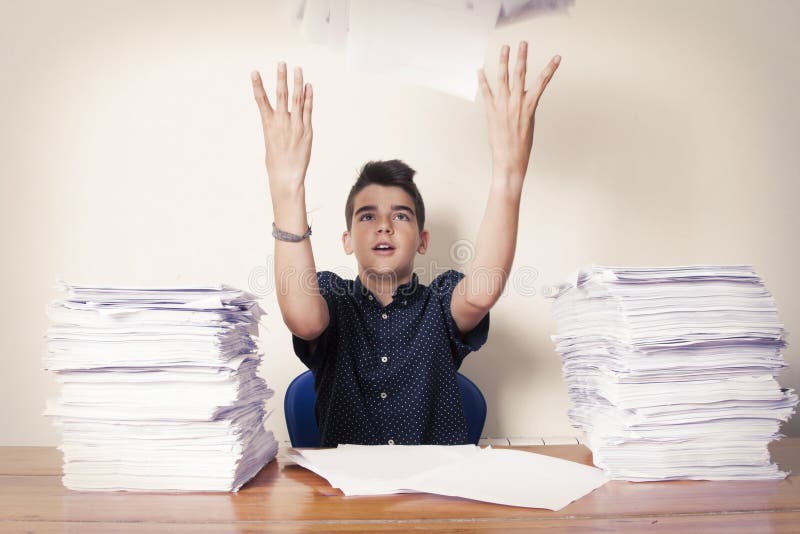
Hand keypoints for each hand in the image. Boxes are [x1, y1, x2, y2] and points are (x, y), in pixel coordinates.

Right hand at [251, 63, 312, 190]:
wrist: (287, 176)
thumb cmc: (276, 161)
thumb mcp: (271, 140)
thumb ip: (276, 126)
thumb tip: (282, 115)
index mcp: (268, 125)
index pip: (261, 101)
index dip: (257, 86)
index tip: (254, 72)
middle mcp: (281, 123)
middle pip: (281, 95)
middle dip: (281, 78)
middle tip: (281, 63)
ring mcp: (295, 125)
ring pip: (297, 99)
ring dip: (297, 82)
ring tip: (297, 69)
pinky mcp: (307, 130)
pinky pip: (308, 110)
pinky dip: (309, 97)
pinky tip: (308, 86)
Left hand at [478, 42, 559, 183]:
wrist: (509, 160)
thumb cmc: (522, 146)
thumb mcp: (529, 123)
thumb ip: (525, 108)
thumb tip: (522, 98)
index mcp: (529, 106)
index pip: (542, 82)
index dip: (550, 69)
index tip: (557, 57)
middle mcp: (516, 103)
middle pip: (520, 74)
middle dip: (522, 57)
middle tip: (523, 43)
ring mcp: (502, 106)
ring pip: (503, 78)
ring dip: (503, 61)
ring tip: (505, 48)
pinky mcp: (490, 111)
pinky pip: (486, 92)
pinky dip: (482, 80)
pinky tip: (480, 70)